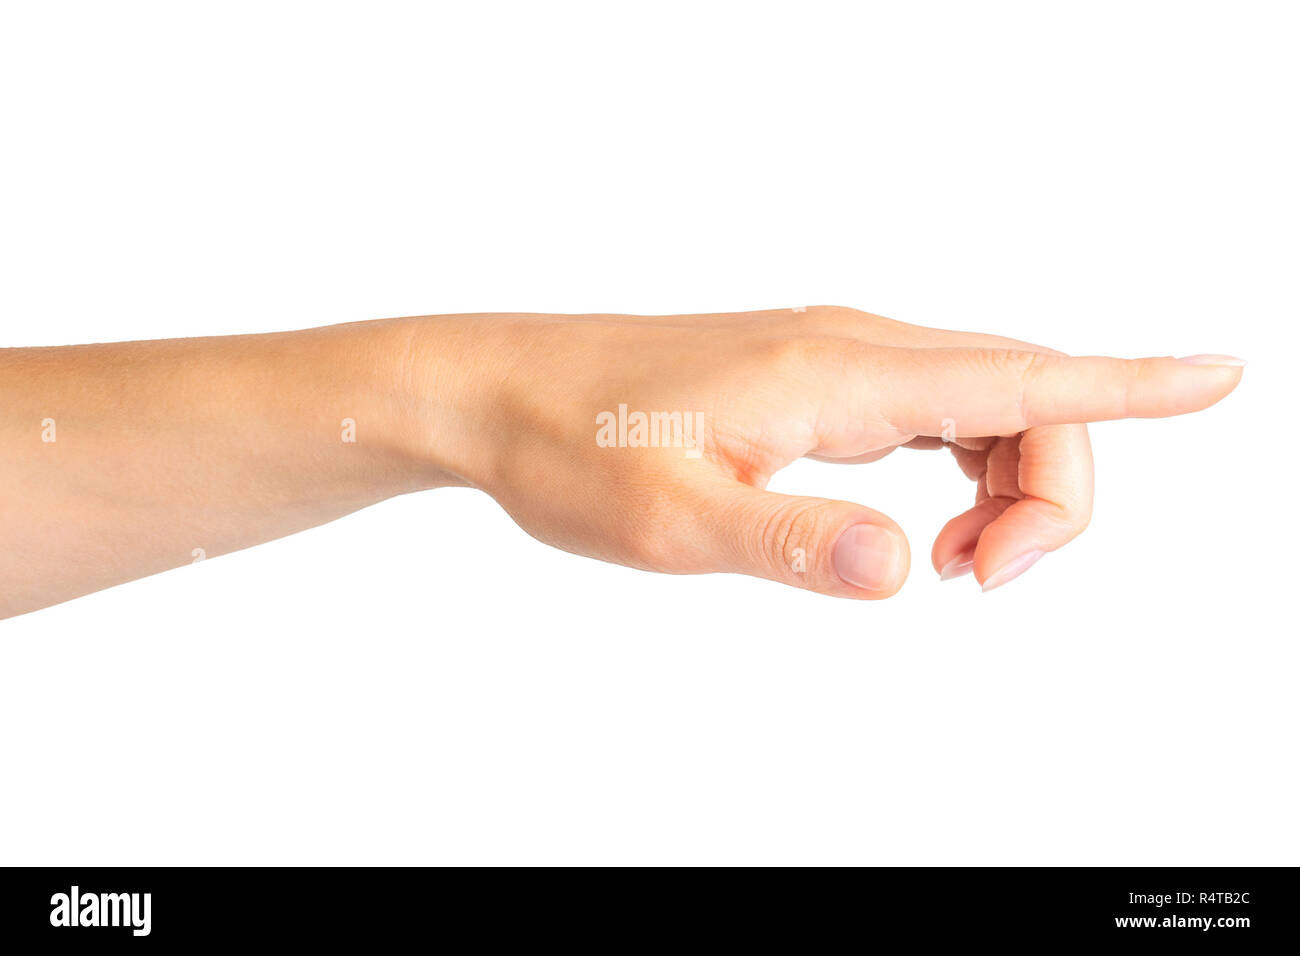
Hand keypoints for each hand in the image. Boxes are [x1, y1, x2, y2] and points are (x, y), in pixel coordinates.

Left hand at [417, 307, 1242, 596]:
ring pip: (983, 402)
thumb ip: (791, 542)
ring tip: (957, 572)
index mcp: (838, 375)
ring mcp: (833, 358)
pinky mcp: (809, 379)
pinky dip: (964, 465)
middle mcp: (853, 349)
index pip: (1017, 374)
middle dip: (1052, 493)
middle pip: (1023, 396)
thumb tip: (907, 569)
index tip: (1221, 378)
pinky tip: (925, 524)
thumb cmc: (573, 447)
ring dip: (1008, 484)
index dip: (1131, 382)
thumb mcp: (672, 520)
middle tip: (982, 590)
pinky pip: (932, 409)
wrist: (501, 392)